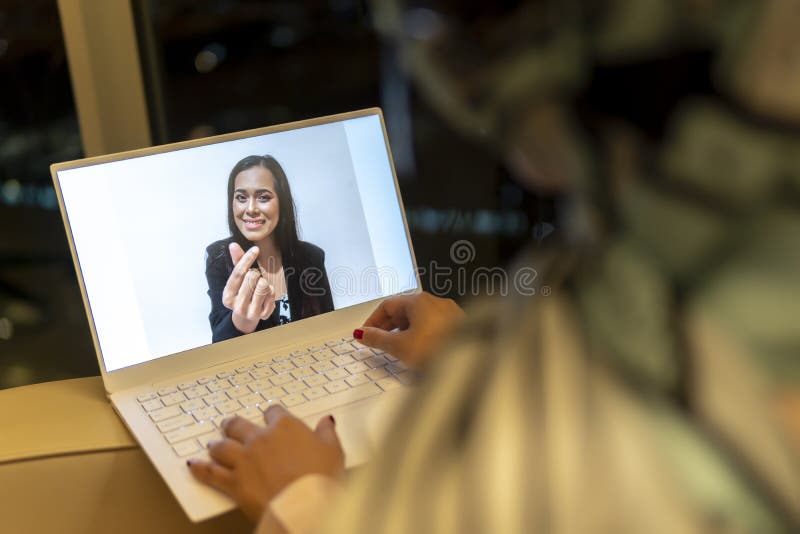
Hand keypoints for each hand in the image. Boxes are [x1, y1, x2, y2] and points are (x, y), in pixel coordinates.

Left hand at [188, 406, 343, 521]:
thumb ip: (327, 433)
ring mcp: (244, 460)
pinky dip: (200, 469)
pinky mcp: (234, 482)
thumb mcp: (334, 451)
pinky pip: (210, 473)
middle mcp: (260, 439)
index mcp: (285, 427)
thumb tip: (327, 422)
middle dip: (233, 425)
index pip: (273, 411)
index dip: (271, 414)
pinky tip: (194, 466)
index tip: (271, 417)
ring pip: (221, 446)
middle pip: (238, 425)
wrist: (305, 504)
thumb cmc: (321, 478)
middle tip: (230, 425)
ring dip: (216, 445)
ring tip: (213, 445)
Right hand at [222, 243, 276, 333]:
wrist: (245, 317)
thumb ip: (237, 262)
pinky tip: (265, 296)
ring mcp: (251, 312)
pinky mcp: (264, 315)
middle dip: (255, 274)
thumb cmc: (242, 293)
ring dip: (263, 282)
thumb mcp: (237, 280)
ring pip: (263, 284)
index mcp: (227, 296)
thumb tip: (233, 245)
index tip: (255, 249)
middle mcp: (237, 306)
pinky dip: (270, 291)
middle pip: (251, 277)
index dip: (247, 259)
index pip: (238, 273)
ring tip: (258, 288)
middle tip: (253, 281)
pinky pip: (272, 293)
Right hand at [355, 292, 464, 368]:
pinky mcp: (458, 326)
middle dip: (388, 327)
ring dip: (404, 332)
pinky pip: (433, 327)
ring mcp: (449, 314)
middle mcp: (435, 302)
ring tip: (398, 349)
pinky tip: (420, 350)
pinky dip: (421, 335)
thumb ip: (378, 339)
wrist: (468, 362)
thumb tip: (364, 334)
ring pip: (419, 319)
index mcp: (419, 301)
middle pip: (404, 311)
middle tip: (378, 342)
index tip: (366, 334)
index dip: (373, 320)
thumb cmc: (438, 350)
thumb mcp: (400, 346)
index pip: (387, 305)